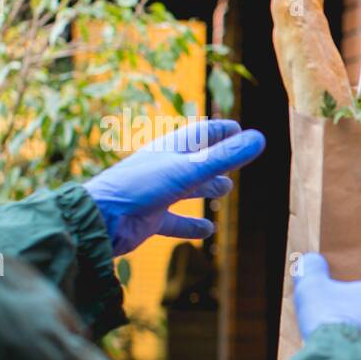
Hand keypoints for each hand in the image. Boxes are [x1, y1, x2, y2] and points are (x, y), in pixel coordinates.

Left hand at [84, 120, 265, 255]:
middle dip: (218, 159)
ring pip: (188, 188)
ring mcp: (156, 193)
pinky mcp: (151, 218)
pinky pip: (176, 221)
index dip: (222, 131)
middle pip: (197, 160)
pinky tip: (207, 230)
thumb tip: (260, 139)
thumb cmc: (141, 187)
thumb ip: (225, 157)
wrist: (101, 219)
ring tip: (225, 189)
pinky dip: (192, 225)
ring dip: (206, 188)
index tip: (240, 129)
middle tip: (237, 159)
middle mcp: (164, 168)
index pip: (202, 134)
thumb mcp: (188, 170)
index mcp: (171, 149)